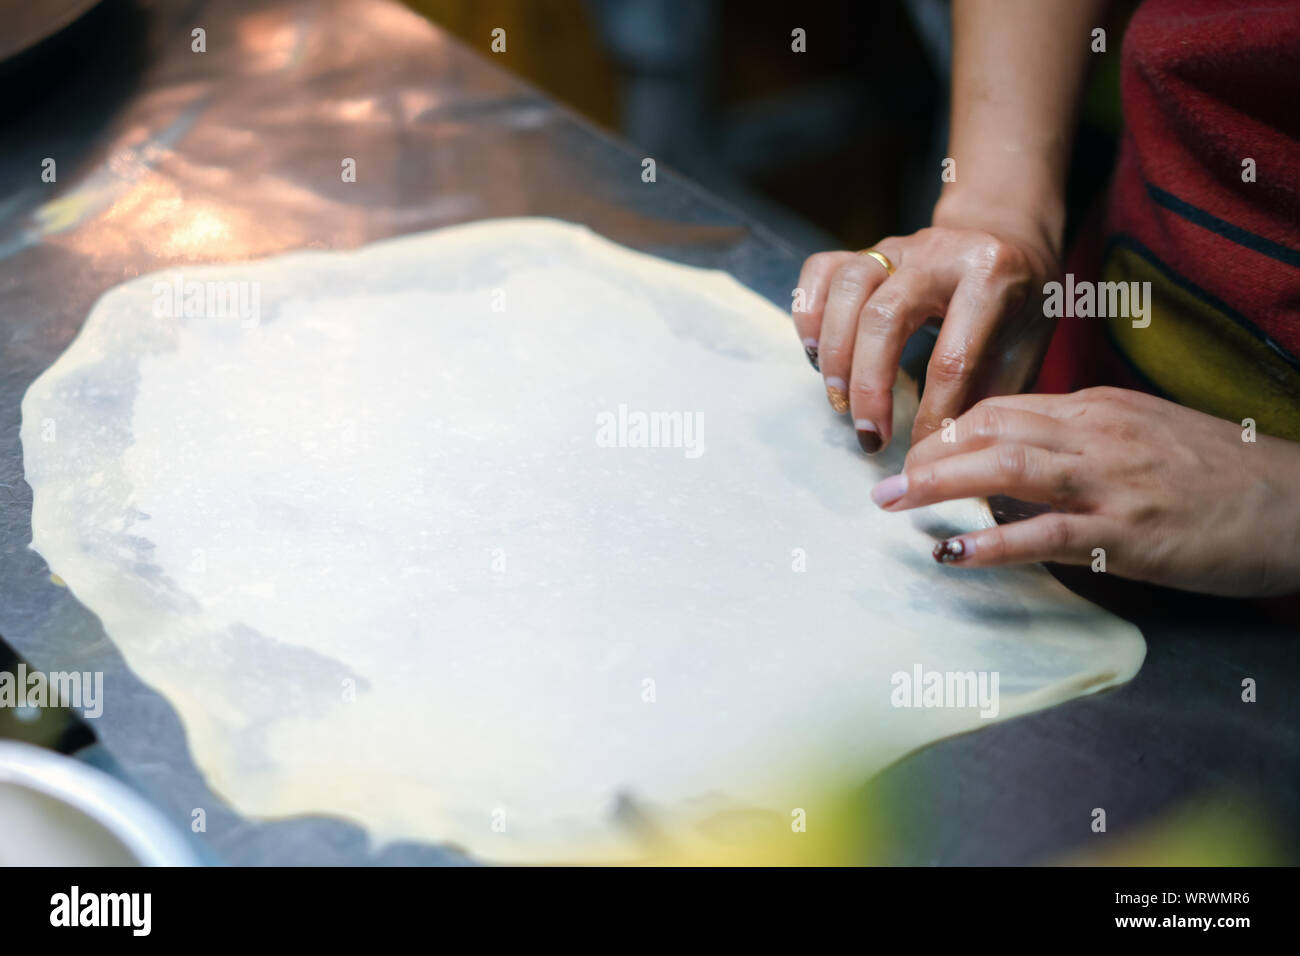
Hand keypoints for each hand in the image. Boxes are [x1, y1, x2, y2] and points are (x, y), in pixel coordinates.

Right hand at [792, 222, 1056, 454]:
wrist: (1008, 240)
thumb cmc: (1018, 308)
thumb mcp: (1024, 350)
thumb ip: (986, 396)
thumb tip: (944, 455)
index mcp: (992, 276)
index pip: (952, 357)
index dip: (932, 415)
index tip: (921, 455)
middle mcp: (940, 251)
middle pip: (885, 316)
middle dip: (869, 385)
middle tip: (868, 436)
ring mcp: (897, 246)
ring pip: (847, 287)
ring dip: (835, 354)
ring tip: (838, 402)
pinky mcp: (865, 250)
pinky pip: (820, 270)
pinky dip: (807, 314)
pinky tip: (815, 357)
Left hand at [869, 387, 1299, 596]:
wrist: (1299, 503)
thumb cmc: (1221, 474)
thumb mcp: (1144, 435)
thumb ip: (1079, 440)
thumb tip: (1015, 459)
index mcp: (1096, 408)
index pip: (1000, 406)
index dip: (946, 429)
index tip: (912, 453)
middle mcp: (1096, 434)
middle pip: (990, 427)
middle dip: (927, 452)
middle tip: (884, 481)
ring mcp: (1111, 482)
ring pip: (1006, 467)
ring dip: (940, 484)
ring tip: (892, 505)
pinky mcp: (1128, 534)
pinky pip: (1046, 533)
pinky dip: (992, 540)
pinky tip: (951, 550)